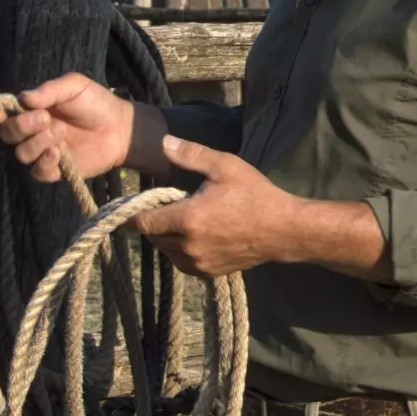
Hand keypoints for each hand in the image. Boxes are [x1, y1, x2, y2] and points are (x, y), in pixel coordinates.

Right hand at [0, 72, 141, 183]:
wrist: (121, 128)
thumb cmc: (96, 103)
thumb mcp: (75, 86)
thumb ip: (49, 90)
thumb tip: (23, 98)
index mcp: (32, 110)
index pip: (5, 115)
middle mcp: (33, 132)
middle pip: (8, 134)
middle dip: (22, 126)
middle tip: (45, 118)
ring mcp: (43, 152)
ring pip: (22, 154)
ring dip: (38, 142)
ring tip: (61, 132)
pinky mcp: (56, 170)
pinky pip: (38, 172)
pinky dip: (44, 162)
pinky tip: (59, 152)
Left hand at [130, 138, 307, 275]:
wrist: (284, 230)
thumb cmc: (256, 195)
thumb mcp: (225, 167)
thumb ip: (192, 155)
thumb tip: (164, 142)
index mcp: (188, 219)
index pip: (143, 222)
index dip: (134, 214)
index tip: (133, 205)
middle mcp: (188, 246)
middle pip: (153, 237)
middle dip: (155, 222)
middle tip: (169, 206)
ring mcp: (198, 263)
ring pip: (167, 251)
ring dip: (168, 237)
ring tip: (185, 220)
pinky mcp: (208, 273)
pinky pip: (183, 263)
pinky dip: (182, 251)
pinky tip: (197, 236)